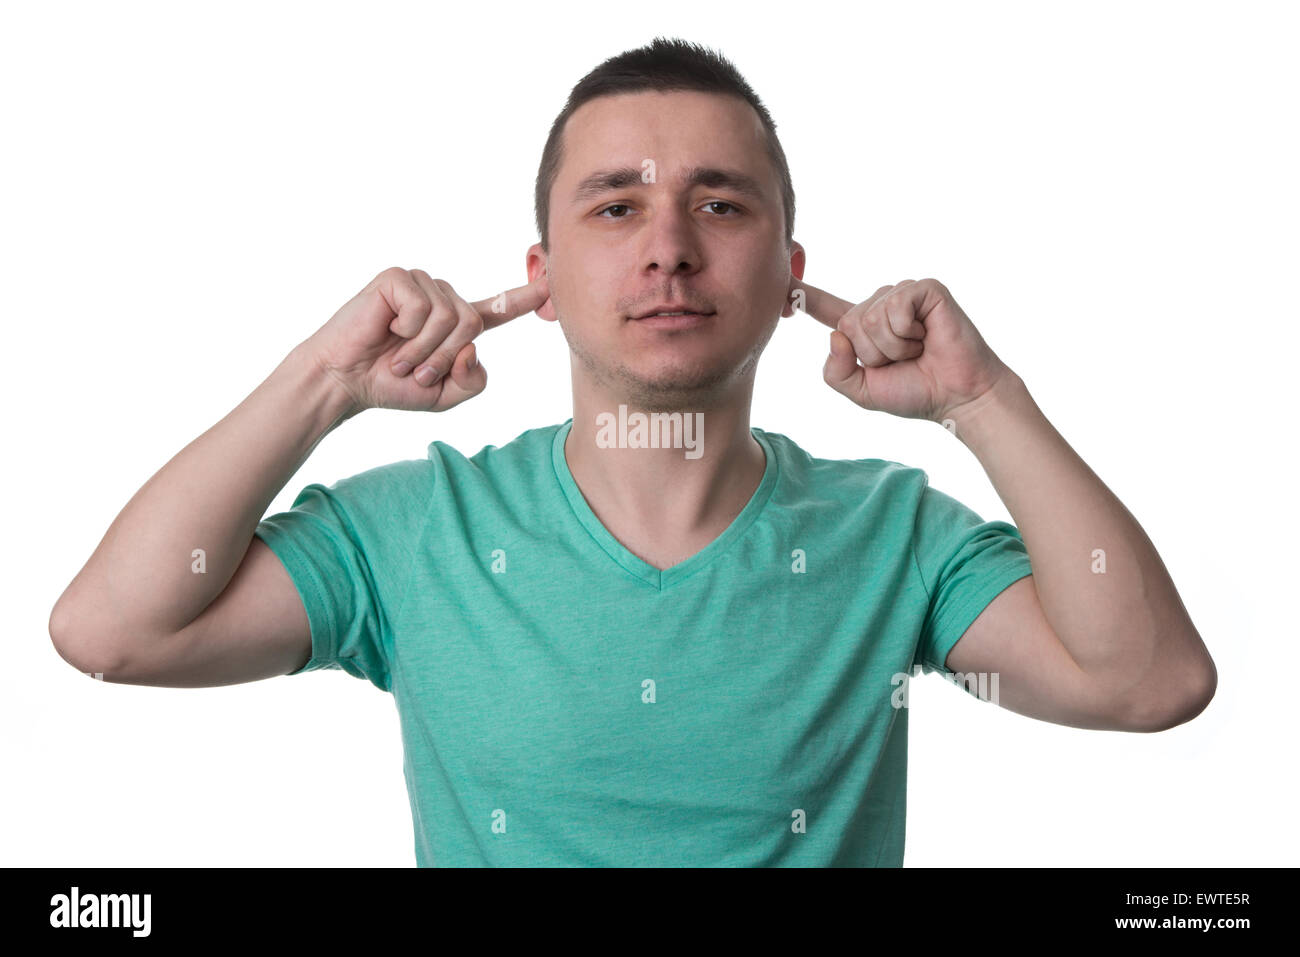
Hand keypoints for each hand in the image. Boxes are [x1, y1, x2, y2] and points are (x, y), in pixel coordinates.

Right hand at [303, 266, 549, 414]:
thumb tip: (473, 347)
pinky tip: (387, 332)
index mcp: (457, 323)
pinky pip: (423, 309)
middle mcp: (442, 299)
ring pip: (451, 318)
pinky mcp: (398, 278)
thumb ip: (473, 381)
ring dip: (424, 349)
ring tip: (398, 356)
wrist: (345, 381)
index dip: (526, 297)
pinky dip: (407, 332)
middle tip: (414, 370)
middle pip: (473, 324)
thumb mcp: (445, 395)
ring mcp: (421, 285)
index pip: (499, 308)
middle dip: (444, 357)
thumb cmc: (390, 386)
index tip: (552, 283)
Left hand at [793, 276, 1012, 423]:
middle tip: (905, 360)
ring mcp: (903, 295)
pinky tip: (928, 336)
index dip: (804, 297)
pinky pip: (896, 308)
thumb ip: (836, 373)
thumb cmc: (916, 392)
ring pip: (871, 318)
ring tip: (919, 349)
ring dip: (894, 347)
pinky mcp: (926, 289)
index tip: (782, 283)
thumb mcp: (863, 392)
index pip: (827, 309)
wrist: (956, 396)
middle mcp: (881, 306)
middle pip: (849, 323)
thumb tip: (835, 336)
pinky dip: (908, 332)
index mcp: (864, 328)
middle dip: (874, 354)